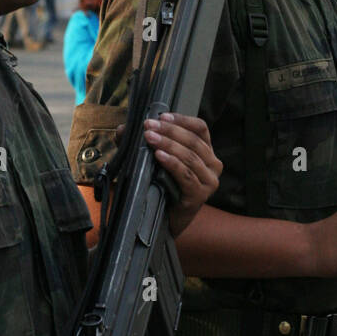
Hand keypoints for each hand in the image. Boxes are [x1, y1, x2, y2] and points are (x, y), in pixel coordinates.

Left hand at [143, 113, 222, 236]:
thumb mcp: (156, 159)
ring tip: (150, 138)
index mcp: (207, 151)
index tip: (161, 115)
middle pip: (193, 140)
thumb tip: (123, 129)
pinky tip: (159, 156)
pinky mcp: (200, 195)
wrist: (166, 219)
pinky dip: (172, 163)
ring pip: (190, 156)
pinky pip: (186, 175)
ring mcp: (209, 181)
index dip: (181, 119)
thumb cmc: (163, 185)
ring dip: (168, 144)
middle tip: (149, 126)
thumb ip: (142, 143)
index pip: (200, 128)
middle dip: (169, 131)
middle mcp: (213, 165)